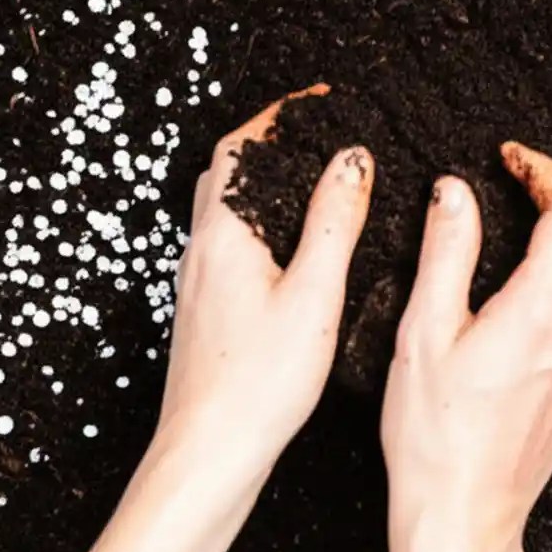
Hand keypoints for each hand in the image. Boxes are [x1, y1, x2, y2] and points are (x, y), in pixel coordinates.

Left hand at [159, 84, 372, 459]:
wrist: (209, 451)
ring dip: (269, 180)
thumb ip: (335, 220)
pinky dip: (266, 219)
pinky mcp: (207, 308)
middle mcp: (202, 249)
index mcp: (224, 233)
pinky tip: (297, 244)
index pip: (242, 146)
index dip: (281, 115)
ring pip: (230, 207)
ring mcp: (199, 280)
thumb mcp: (314, 292)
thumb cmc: (260, 381)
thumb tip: (352, 158)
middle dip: (275, 141)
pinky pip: (234, 240)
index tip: (322, 100)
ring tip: (317, 176)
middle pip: (229, 171)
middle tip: (322, 129)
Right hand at [382, 142, 551, 551]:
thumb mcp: (423, 332)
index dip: (544, 170)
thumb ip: (446, 253)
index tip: (512, 160)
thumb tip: (455, 193)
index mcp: (540, 309)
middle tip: (523, 191)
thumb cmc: (434, 434)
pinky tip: (551, 292)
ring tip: (545, 236)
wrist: (465, 512)